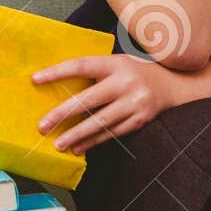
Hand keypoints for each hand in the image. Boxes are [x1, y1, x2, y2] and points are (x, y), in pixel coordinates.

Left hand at [32, 54, 188, 153]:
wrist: (175, 84)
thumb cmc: (136, 72)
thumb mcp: (116, 63)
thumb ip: (94, 72)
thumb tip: (58, 85)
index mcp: (115, 63)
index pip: (81, 66)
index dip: (57, 72)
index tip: (36, 79)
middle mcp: (125, 83)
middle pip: (89, 100)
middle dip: (63, 114)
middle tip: (43, 126)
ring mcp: (135, 103)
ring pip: (100, 122)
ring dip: (77, 134)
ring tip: (59, 144)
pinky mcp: (141, 120)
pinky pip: (112, 133)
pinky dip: (94, 141)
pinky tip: (78, 147)